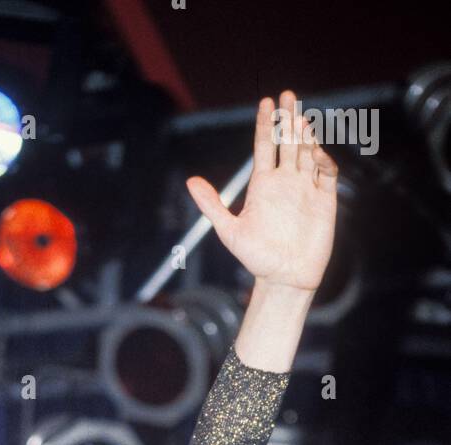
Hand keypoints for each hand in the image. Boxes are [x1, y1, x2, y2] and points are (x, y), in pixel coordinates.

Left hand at [186, 90, 337, 291]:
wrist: (284, 278)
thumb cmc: (256, 258)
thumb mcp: (229, 231)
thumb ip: (212, 205)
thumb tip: (191, 181)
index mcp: (263, 185)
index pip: (265, 145)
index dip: (266, 124)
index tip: (265, 102)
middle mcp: (285, 182)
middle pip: (288, 141)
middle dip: (288, 118)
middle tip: (286, 94)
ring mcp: (305, 188)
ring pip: (307, 152)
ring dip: (304, 134)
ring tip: (299, 117)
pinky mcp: (325, 200)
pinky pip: (326, 173)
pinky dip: (323, 160)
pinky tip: (315, 152)